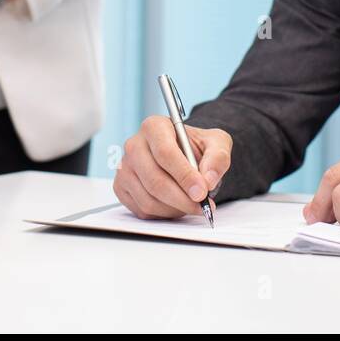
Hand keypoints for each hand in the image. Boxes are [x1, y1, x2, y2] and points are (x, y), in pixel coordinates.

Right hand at [113, 116, 231, 218]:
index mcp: (154, 126)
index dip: (184, 176)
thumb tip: (208, 180)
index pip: (165, 153)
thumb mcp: (216, 143)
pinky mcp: (121, 187)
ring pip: (148, 199)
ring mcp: (124, 167)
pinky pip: (142, 209)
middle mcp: (134, 145)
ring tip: (191, 204)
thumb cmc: (197, 147)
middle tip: (202, 206)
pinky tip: (176, 205)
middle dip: (182, 199)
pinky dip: (163, 214)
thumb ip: (218, 157)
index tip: (202, 192)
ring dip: (175, 208)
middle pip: (155, 180)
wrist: (183, 155)